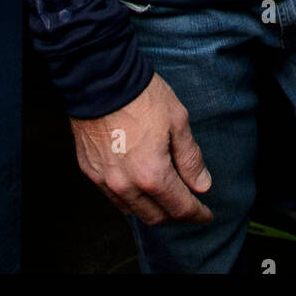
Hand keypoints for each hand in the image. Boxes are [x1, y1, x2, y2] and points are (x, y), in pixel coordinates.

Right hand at [69, 71, 213, 225]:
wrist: (98, 78)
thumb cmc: (140, 96)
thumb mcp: (177, 121)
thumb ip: (190, 158)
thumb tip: (201, 184)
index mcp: (152, 174)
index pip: (180, 208)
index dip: (197, 214)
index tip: (206, 214)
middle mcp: (126, 185)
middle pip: (155, 217)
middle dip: (174, 215)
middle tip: (187, 206)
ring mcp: (104, 180)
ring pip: (132, 210)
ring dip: (150, 209)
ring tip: (163, 197)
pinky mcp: (89, 170)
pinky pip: (112, 196)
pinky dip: (128, 197)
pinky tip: (137, 185)